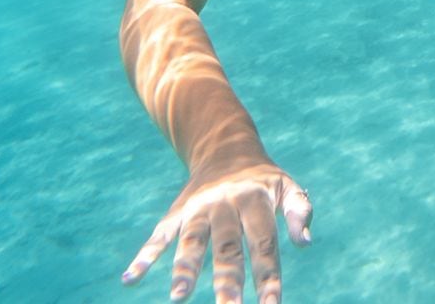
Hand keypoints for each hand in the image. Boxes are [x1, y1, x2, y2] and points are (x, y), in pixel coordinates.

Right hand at [122, 159, 312, 303]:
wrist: (223, 145)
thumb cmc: (263, 179)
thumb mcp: (287, 187)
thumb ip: (299, 211)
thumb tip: (305, 242)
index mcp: (254, 200)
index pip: (264, 244)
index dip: (268, 277)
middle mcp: (224, 205)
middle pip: (226, 248)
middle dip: (227, 282)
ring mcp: (197, 209)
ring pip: (190, 242)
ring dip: (184, 270)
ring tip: (179, 298)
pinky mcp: (176, 213)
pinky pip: (158, 237)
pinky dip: (143, 257)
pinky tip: (130, 280)